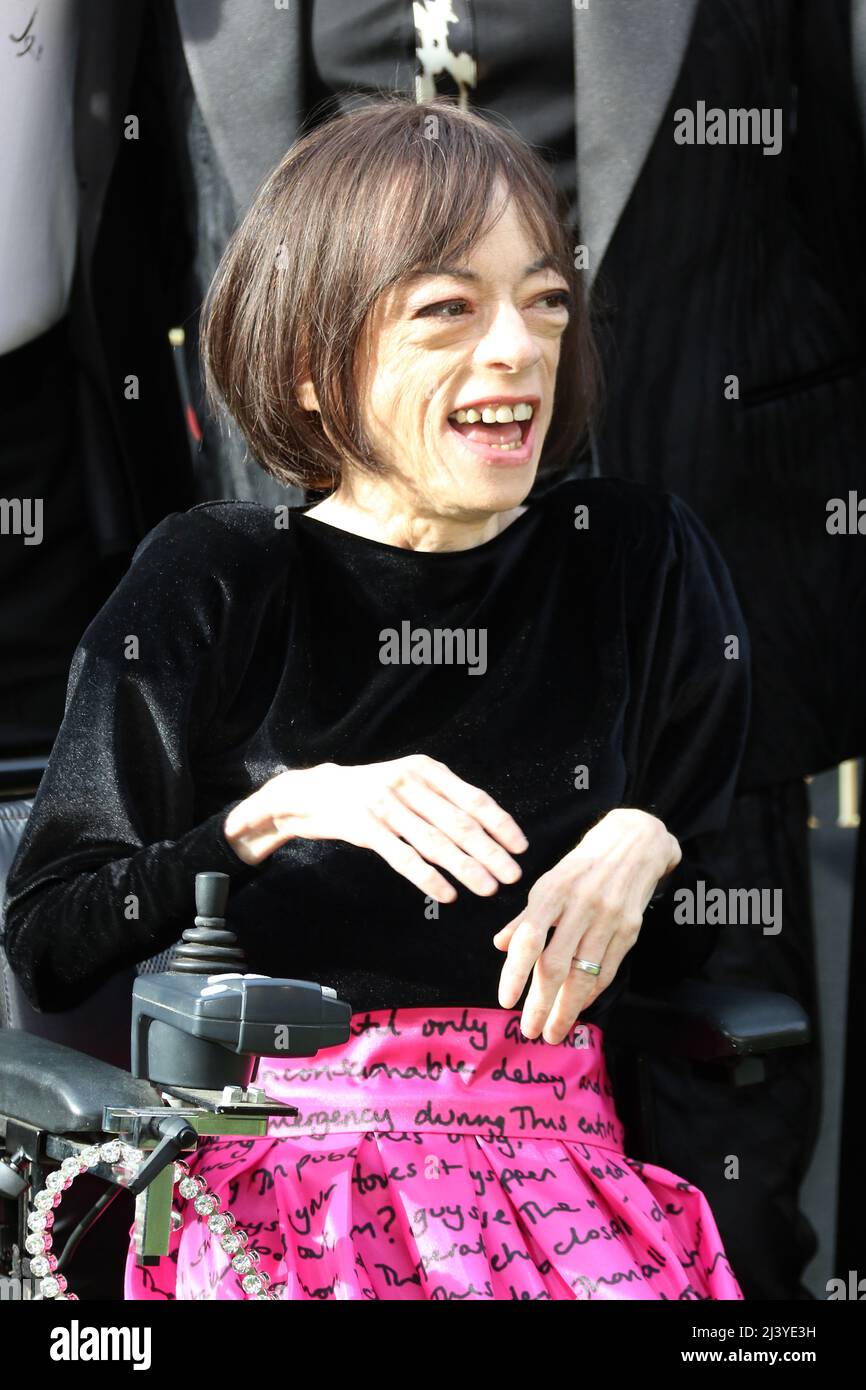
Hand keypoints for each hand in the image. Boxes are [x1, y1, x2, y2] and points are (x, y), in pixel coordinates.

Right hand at [223, 754, 527, 900]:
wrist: (317, 792)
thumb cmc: (374, 790)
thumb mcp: (409, 780)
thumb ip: (443, 796)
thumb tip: (490, 825)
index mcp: (426, 770)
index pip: (473, 799)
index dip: (500, 824)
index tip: (521, 847)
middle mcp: (408, 783)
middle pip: (459, 823)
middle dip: (491, 852)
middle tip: (513, 876)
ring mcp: (386, 805)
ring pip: (435, 843)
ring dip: (466, 868)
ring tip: (488, 889)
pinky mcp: (366, 828)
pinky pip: (404, 858)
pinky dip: (428, 877)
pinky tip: (447, 894)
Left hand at [492, 808, 680, 1043]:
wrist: (634, 844)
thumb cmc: (582, 867)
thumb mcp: (547, 882)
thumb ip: (524, 917)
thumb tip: (501, 945)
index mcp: (552, 892)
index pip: (528, 939)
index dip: (515, 972)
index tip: (505, 1001)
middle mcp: (580, 906)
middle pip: (557, 964)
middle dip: (541, 1003)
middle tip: (529, 1030)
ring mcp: (608, 919)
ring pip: (585, 974)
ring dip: (567, 1008)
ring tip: (553, 1031)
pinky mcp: (630, 929)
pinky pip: (607, 969)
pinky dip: (591, 993)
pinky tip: (579, 1007)